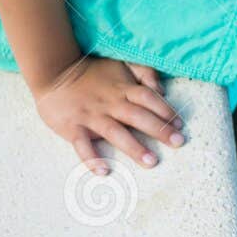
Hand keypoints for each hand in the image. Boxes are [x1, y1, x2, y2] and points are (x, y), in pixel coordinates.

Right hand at [33, 56, 184, 174]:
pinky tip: (103, 171)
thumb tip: (161, 90)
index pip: (149, 98)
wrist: (55, 72)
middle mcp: (111, 103)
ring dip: (134, 147)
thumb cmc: (92, 72)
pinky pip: (82, 145)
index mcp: (123, 88)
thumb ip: (144, 73)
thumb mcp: (121, 65)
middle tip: (178, 143)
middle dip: (159, 129)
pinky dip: (91, 158)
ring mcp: (92, 116)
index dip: (166, 110)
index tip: (180, 125)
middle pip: (138, 116)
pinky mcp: (73, 127)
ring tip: (151, 161)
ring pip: (116, 133)